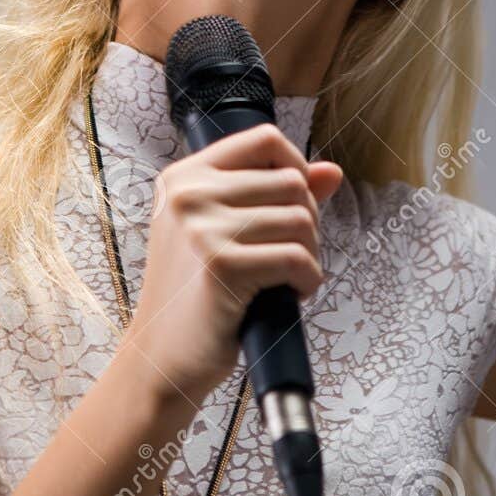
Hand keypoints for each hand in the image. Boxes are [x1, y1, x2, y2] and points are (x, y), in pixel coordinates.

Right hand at [117, 123, 344, 406]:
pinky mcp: (222, 264)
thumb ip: (276, 194)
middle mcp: (189, 193)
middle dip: (307, 222)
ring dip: (309, 254)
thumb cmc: (196, 294)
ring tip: (286, 277)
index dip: (297, 166)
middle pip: (291, 181)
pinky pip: (298, 258)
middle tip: (289, 255)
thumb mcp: (225, 231)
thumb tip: (332, 172)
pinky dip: (308, 280)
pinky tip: (290, 293)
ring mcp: (203, 227)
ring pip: (301, 220)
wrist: (162, 356)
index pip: (265, 139)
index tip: (296, 202)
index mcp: (185, 176)